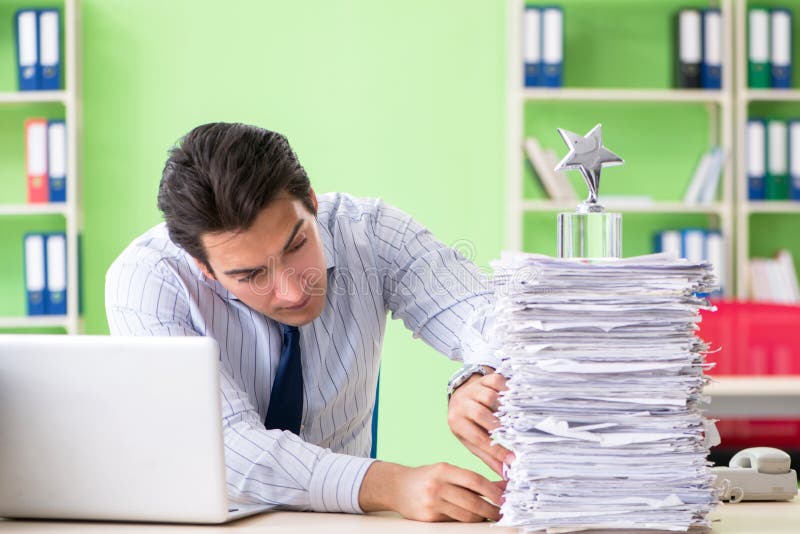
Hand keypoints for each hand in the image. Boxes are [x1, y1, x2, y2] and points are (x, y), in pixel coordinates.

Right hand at [359, 461, 504, 521]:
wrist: (397, 487)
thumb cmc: (427, 477)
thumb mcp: (448, 471)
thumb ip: (472, 479)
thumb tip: (501, 485)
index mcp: (443, 469)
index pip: (474, 480)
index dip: (492, 490)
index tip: (504, 497)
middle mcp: (437, 485)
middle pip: (471, 500)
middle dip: (490, 508)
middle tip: (501, 512)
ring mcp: (431, 503)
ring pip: (464, 515)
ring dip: (481, 517)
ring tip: (490, 516)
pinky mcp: (428, 517)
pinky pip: (453, 521)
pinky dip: (466, 521)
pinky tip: (473, 518)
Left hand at [447, 371, 511, 475]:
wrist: (460, 395)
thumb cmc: (469, 423)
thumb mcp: (472, 441)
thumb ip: (489, 457)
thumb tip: (506, 476)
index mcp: (457, 423)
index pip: (478, 438)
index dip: (496, 450)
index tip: (513, 459)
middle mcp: (462, 404)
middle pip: (481, 415)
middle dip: (499, 427)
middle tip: (517, 437)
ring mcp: (473, 390)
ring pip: (490, 397)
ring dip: (504, 408)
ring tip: (518, 418)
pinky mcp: (485, 379)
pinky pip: (498, 381)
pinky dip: (507, 389)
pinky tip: (516, 398)